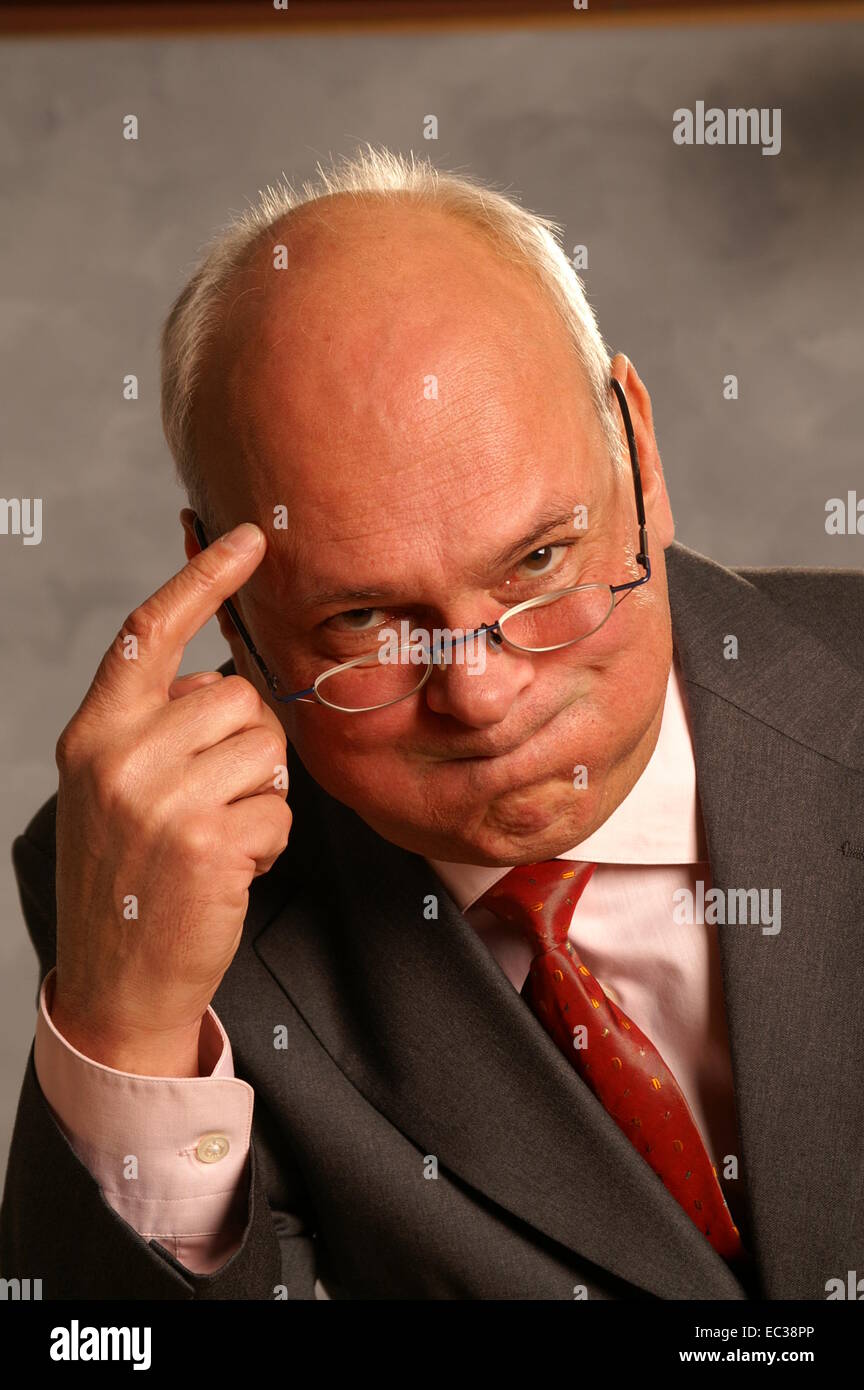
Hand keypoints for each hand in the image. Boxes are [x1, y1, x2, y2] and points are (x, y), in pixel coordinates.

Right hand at [51, 522, 291, 1075]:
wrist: (115, 982)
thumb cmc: (127, 876)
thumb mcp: (115, 787)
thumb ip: (158, 726)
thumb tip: (229, 677)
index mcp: (94, 732)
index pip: (151, 630)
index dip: (203, 576)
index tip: (250, 538)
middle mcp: (121, 755)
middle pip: (236, 698)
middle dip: (248, 745)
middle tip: (213, 800)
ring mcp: (162, 799)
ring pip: (268, 749)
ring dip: (260, 794)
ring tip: (217, 837)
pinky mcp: (208, 842)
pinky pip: (280, 808)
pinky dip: (270, 840)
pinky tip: (230, 870)